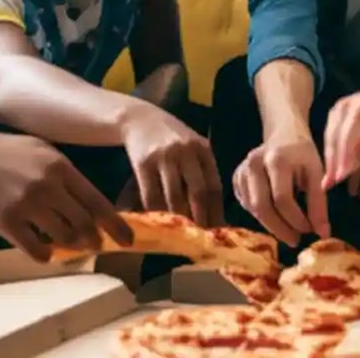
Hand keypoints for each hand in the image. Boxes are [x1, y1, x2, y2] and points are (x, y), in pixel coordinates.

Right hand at [0, 130, 133, 261]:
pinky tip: (43, 252)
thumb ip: (62, 174)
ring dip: (69, 248)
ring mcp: (27, 204)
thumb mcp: (39, 150)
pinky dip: (44, 254)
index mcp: (61, 168)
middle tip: (96, 246)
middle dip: (94, 239)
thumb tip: (84, 200)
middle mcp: (48, 186)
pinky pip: (35, 248)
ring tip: (69, 249)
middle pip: (83, 224)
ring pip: (62, 238)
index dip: (116, 225)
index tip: (128, 240)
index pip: (97, 202)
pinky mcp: (5, 221)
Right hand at [119, 102, 223, 226]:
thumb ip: (203, 170)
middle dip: (201, 219)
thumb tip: (214, 209)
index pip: (214, 185)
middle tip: (202, 239)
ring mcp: (164, 157)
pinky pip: (151, 194)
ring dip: (179, 219)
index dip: (217, 211)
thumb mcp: (192, 146)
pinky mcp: (143, 163)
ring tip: (182, 235)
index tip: (219, 231)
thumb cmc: (171, 138)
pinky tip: (158, 222)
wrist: (139, 118)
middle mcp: (186, 152)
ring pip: (174, 196)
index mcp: (203, 149)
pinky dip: (156, 211)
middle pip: (198, 192)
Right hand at [232, 132, 329, 245]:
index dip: (295, 219)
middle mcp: (254, 164)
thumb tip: (322, 234)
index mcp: (277, 159)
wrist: (284, 134)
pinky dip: (262, 216)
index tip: (309, 230)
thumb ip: (318, 203)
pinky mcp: (236, 178)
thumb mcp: (316, 173)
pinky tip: (276, 217)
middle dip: (280, 228)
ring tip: (289, 230)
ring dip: (271, 225)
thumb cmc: (303, 154)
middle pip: (262, 206)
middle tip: (296, 240)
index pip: (282, 199)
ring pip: (252, 209)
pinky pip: (246, 205)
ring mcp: (242, 171)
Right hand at [323, 79, 359, 188]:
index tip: (341, 177)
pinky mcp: (334, 113)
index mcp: (358, 110)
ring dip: (328, 159)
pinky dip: (330, 151)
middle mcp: (343, 108)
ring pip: (328, 138)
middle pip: (334, 139)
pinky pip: (329, 135)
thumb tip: (355, 161)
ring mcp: (336, 109)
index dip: (343, 159)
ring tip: (327, 179)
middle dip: (331, 163)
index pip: (347, 139)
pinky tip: (330, 165)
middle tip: (328, 184)